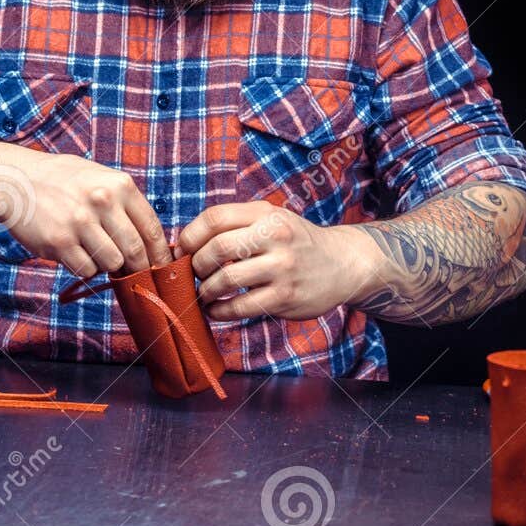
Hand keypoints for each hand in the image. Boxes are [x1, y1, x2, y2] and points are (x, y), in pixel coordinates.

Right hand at [0, 142, 171, 279]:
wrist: (16, 180)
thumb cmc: (63, 180)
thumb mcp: (100, 178)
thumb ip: (126, 204)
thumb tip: (153, 242)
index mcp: (119, 185)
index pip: (151, 228)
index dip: (160, 254)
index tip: (162, 267)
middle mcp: (102, 201)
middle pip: (135, 251)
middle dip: (138, 267)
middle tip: (135, 273)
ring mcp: (80, 222)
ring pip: (112, 264)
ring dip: (108, 265)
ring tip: (95, 251)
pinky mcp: (59, 242)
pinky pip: (86, 270)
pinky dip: (85, 267)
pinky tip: (76, 252)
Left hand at [176, 201, 371, 320]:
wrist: (342, 263)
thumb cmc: (295, 241)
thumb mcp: (271, 220)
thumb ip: (235, 225)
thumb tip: (185, 243)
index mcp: (265, 214)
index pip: (214, 218)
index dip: (190, 236)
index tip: (182, 251)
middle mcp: (274, 237)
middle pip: (216, 248)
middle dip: (195, 265)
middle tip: (192, 275)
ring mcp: (281, 267)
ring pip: (225, 279)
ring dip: (205, 291)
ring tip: (204, 294)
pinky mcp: (285, 297)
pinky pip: (240, 307)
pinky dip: (219, 311)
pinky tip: (216, 310)